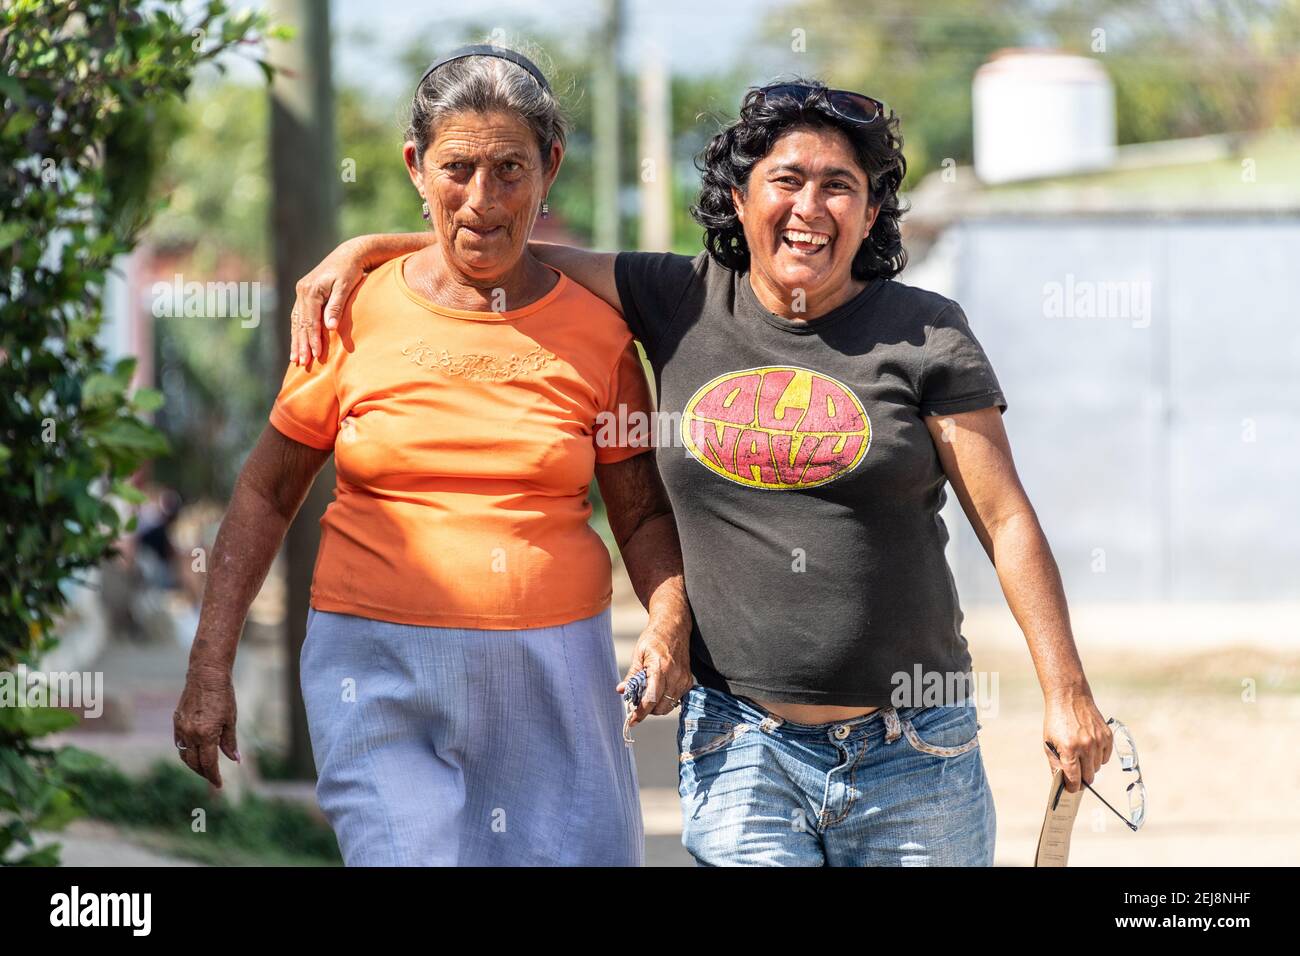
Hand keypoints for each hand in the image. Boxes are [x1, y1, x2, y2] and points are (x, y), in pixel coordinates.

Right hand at [173, 663, 239, 788]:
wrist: (206, 676)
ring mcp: (181, 728)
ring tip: (204, 768)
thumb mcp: (230, 720)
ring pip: (184, 755)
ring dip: (193, 764)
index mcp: (206, 734)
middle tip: (213, 778)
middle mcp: (191, 734)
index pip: (209, 763)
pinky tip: (193, 753)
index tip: (218, 785)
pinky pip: (178, 743)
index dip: (213, 776)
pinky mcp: (176, 721)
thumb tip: (235, 760)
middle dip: (204, 773)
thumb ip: (230, 742)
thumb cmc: (223, 695)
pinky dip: (185, 752)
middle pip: (194, 763)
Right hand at [289, 238, 367, 365]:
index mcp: (311, 290)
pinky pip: (298, 315)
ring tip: (295, 358)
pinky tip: (297, 342)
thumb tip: (330, 328)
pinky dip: (297, 330)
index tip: (316, 356)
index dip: (313, 339)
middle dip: (301, 344)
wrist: (348, 254)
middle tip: (301, 362)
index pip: (310, 321)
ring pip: (297, 321)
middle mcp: (302, 291)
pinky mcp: (305, 293)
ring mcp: (301, 292)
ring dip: (296, 340)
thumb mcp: (345, 287)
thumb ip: (336, 307)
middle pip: (300, 323)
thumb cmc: (350, 271)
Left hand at [616, 623, 690, 728]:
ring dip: (656, 706)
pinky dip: (665, 700)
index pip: (651, 699)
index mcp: (660, 668)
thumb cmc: (654, 639)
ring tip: (647, 694)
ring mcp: (684, 680)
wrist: (674, 628)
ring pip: (669, 706)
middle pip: (660, 707)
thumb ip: (632, 675)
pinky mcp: (689, 682)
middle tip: (637, 702)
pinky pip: (676, 700)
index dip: (640, 713)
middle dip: (647, 710)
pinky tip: (659, 689)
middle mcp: (675, 676)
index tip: (631, 721)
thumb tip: (621, 690)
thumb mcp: (638, 654)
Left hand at [1042, 689, 1112, 792]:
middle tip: (1075, 775)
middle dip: (1081, 779)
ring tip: (1080, 755)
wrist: (1069, 697)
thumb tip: (1061, 782)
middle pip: (1089, 777)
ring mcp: (1098, 741)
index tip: (1071, 789)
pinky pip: (1106, 758)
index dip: (1072, 787)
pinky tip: (1089, 748)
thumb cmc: (1056, 721)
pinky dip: (1098, 757)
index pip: (1074, 779)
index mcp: (1069, 749)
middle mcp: (1086, 746)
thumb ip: (1055, 764)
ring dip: (1089, 767)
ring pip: (1098, 768)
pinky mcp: (1108, 736)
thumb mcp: (1048, 742)